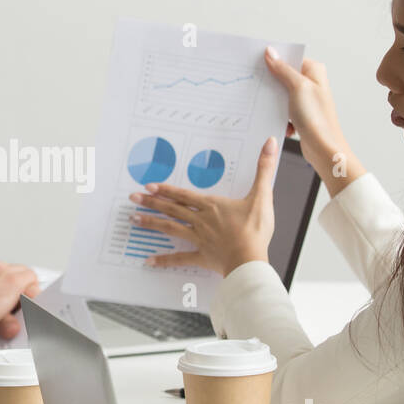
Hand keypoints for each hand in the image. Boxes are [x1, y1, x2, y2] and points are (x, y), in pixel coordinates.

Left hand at [129, 135, 280, 276]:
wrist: (251, 259)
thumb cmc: (255, 230)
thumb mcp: (262, 195)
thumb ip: (264, 169)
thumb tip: (271, 143)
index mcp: (212, 206)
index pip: (184, 195)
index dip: (166, 190)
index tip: (148, 185)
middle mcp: (201, 220)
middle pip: (172, 209)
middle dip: (151, 202)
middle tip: (132, 198)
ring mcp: (199, 239)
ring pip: (170, 228)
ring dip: (151, 223)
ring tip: (133, 219)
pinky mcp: (201, 256)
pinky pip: (179, 258)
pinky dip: (164, 259)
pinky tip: (149, 260)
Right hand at [262, 47, 363, 193]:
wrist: (323, 148)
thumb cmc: (317, 119)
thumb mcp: (298, 87)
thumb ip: (283, 69)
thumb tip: (271, 52)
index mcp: (314, 71)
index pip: (290, 59)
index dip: (274, 61)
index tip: (258, 63)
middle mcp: (311, 83)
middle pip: (283, 76)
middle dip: (272, 83)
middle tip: (260, 87)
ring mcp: (305, 99)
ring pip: (281, 94)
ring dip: (275, 102)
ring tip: (275, 109)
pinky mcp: (300, 114)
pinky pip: (282, 109)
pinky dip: (280, 115)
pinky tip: (284, 123)